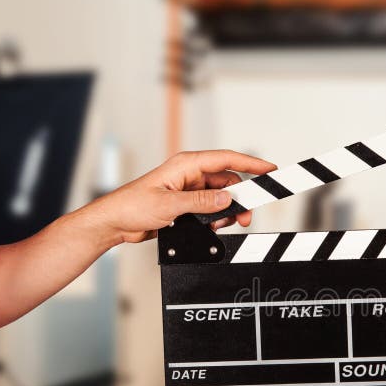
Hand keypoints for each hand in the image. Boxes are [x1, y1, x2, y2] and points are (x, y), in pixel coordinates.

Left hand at [88, 150, 276, 243]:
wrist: (116, 223)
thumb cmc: (132, 205)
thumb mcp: (170, 204)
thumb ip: (202, 201)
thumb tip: (227, 199)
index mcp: (186, 165)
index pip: (226, 159)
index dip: (251, 163)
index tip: (270, 169)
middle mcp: (191, 174)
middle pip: (228, 181)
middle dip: (241, 198)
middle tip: (247, 214)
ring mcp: (190, 189)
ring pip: (222, 197)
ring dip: (228, 211)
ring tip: (228, 224)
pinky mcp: (188, 204)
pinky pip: (212, 208)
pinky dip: (217, 218)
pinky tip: (211, 226)